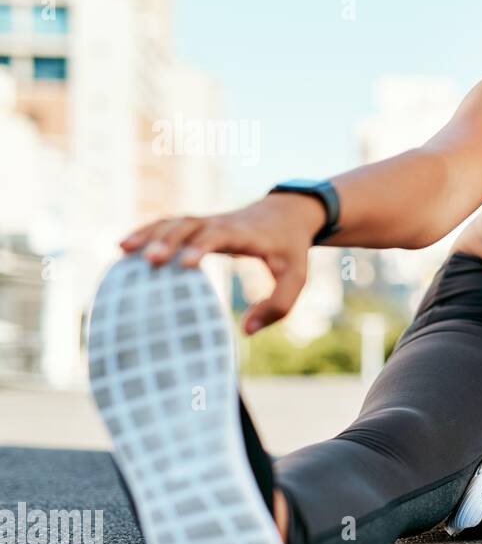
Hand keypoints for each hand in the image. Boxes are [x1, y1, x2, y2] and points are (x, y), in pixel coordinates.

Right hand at [117, 193, 325, 335]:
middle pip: (191, 225)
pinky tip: (126, 246)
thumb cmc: (290, 249)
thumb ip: (277, 306)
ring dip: (151, 233)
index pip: (221, 235)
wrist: (286, 213)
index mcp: (246, 233)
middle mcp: (222, 223)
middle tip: (149, 261)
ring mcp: (207, 221)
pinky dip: (148, 231)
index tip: (185, 264)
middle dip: (170, 240)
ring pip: (175, 221)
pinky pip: (169, 224)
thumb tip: (246, 330)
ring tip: (124, 250)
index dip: (202, 247)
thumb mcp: (296, 278)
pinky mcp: (198, 224)